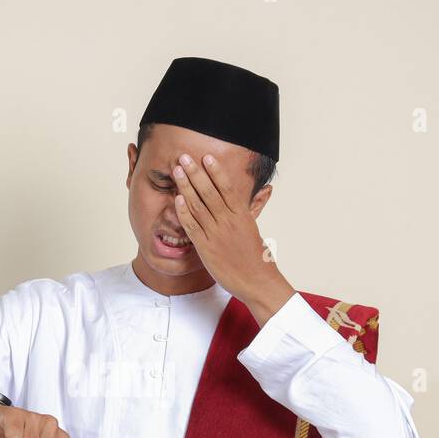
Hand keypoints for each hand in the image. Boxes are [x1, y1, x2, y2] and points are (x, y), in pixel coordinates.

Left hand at [171, 151, 295, 323]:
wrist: (256, 281)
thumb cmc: (255, 256)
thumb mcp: (252, 227)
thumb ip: (249, 209)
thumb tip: (261, 191)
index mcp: (241, 214)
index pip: (226, 187)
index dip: (215, 171)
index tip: (206, 157)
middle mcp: (228, 221)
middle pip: (209, 191)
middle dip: (195, 173)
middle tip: (184, 156)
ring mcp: (216, 234)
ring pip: (198, 205)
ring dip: (186, 186)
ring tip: (177, 171)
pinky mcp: (206, 248)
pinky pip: (192, 226)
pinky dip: (184, 212)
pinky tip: (177, 199)